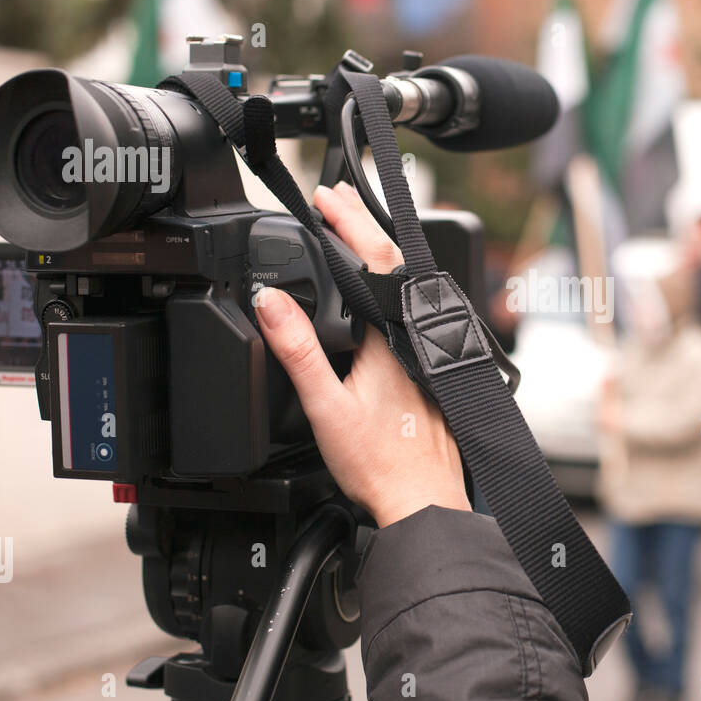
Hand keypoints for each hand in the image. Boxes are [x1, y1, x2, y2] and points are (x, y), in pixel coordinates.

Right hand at [253, 183, 470, 528]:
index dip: (348, 224)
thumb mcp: (324, 406)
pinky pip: (410, 317)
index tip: (324, 198)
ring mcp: (425, 357)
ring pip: (405, 291)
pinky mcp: (429, 374)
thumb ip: (298, 350)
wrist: (422, 503)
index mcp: (392, 339)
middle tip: (338, 199)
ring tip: (356, 232)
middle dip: (364, 227)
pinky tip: (379, 298)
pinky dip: (391, 292)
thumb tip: (271, 301)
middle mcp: (415, 341)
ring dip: (380, 257)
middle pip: (394, 267)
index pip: (373, 262)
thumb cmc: (380, 465)